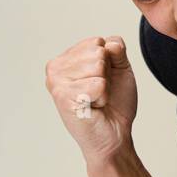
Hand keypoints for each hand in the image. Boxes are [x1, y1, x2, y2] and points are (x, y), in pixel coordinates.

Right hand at [45, 35, 137, 164]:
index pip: (98, 41)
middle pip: (98, 51)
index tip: (102, 81)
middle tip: (99, 93)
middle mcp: (56, 67)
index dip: (110, 63)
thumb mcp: (120, 69)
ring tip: (95, 100)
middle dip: (107, 74)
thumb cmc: (114, 104)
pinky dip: (103, 97)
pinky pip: (98, 83)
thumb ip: (116, 49)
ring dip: (105, 87)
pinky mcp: (63, 96)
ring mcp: (57, 81)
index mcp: (67, 58)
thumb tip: (108, 43)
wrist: (114, 134)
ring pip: (98, 65)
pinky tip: (93, 107)